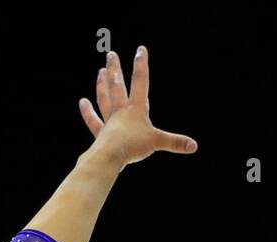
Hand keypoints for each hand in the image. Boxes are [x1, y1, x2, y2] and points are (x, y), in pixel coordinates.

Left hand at [80, 46, 196, 167]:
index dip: (141, 65)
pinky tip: (82, 102)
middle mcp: (121, 111)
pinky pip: (93, 120)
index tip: (140, 49)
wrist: (109, 157)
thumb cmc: (133, 147)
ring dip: (102, 85)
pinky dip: (87, 112)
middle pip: (118, 85)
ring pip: (105, 98)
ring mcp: (109, 121)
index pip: (140, 82)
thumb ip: (175, 142)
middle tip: (110, 54)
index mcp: (136, 108)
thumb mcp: (158, 142)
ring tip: (100, 71)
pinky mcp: (100, 133)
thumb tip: (194, 146)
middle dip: (115, 69)